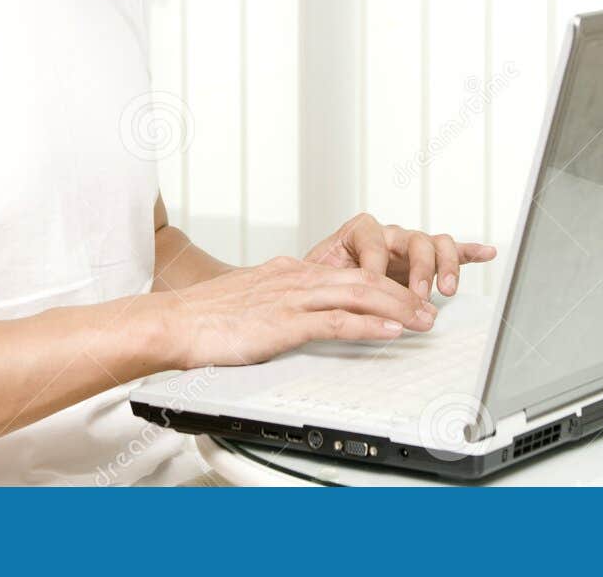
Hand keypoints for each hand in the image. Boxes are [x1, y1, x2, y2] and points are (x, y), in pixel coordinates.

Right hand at [159, 257, 437, 367]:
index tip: (405, 295)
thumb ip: (275, 300)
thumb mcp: (249, 300)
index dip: (382, 282)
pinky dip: (370, 325)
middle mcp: (295, 279)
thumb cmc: (204, 318)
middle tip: (429, 307)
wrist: (173, 323)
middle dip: (402, 292)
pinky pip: (336, 322)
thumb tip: (291, 311)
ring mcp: (291, 299)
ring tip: (424, 318)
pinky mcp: (284, 323)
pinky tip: (391, 331)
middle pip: (363, 279)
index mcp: (288, 273)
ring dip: (397, 307)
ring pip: (358, 294)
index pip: (346, 273)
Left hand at [303, 213, 496, 298]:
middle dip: (419, 269)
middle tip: (420, 294)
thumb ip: (328, 282)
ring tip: (447, 288)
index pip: (373, 243)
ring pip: (435, 244)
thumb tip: (333, 297)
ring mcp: (410, 245)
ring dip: (444, 266)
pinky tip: (487, 253)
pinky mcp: (427, 259)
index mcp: (359, 232)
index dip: (376, 268)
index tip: (374, 290)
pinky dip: (470, 251)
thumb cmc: (320, 280)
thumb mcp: (318, 279)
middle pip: (413, 240)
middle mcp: (389, 234)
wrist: (321, 281)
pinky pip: (453, 250)